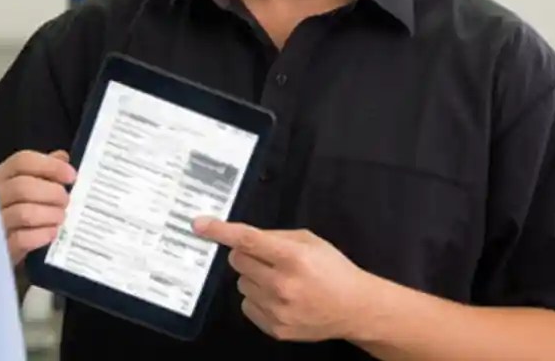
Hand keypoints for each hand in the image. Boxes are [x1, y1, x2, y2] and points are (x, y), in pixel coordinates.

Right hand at [0, 150, 76, 266]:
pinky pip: (22, 239)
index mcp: (1, 176)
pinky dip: (42, 235)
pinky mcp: (0, 247)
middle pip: (23, 187)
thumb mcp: (25, 188)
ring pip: (24, 213)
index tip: (71, 175)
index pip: (22, 161)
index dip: (51, 166)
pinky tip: (52, 233)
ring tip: (60, 217)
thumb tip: (62, 157)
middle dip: (52, 193)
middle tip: (66, 201)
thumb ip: (42, 171)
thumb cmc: (14, 211)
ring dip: (50, 214)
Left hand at [193, 217, 376, 342]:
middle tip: (267, 259)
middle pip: (238, 261)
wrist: (355, 309)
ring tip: (280, 282)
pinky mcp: (275, 328)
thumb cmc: (333, 270)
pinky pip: (247, 306)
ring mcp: (278, 310)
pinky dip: (257, 299)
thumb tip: (242, 238)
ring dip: (254, 279)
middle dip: (246, 256)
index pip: (248, 240)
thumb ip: (275, 236)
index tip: (199, 225)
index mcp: (293, 257)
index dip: (220, 230)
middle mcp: (283, 284)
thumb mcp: (310, 242)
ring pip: (241, 284)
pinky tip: (280, 299)